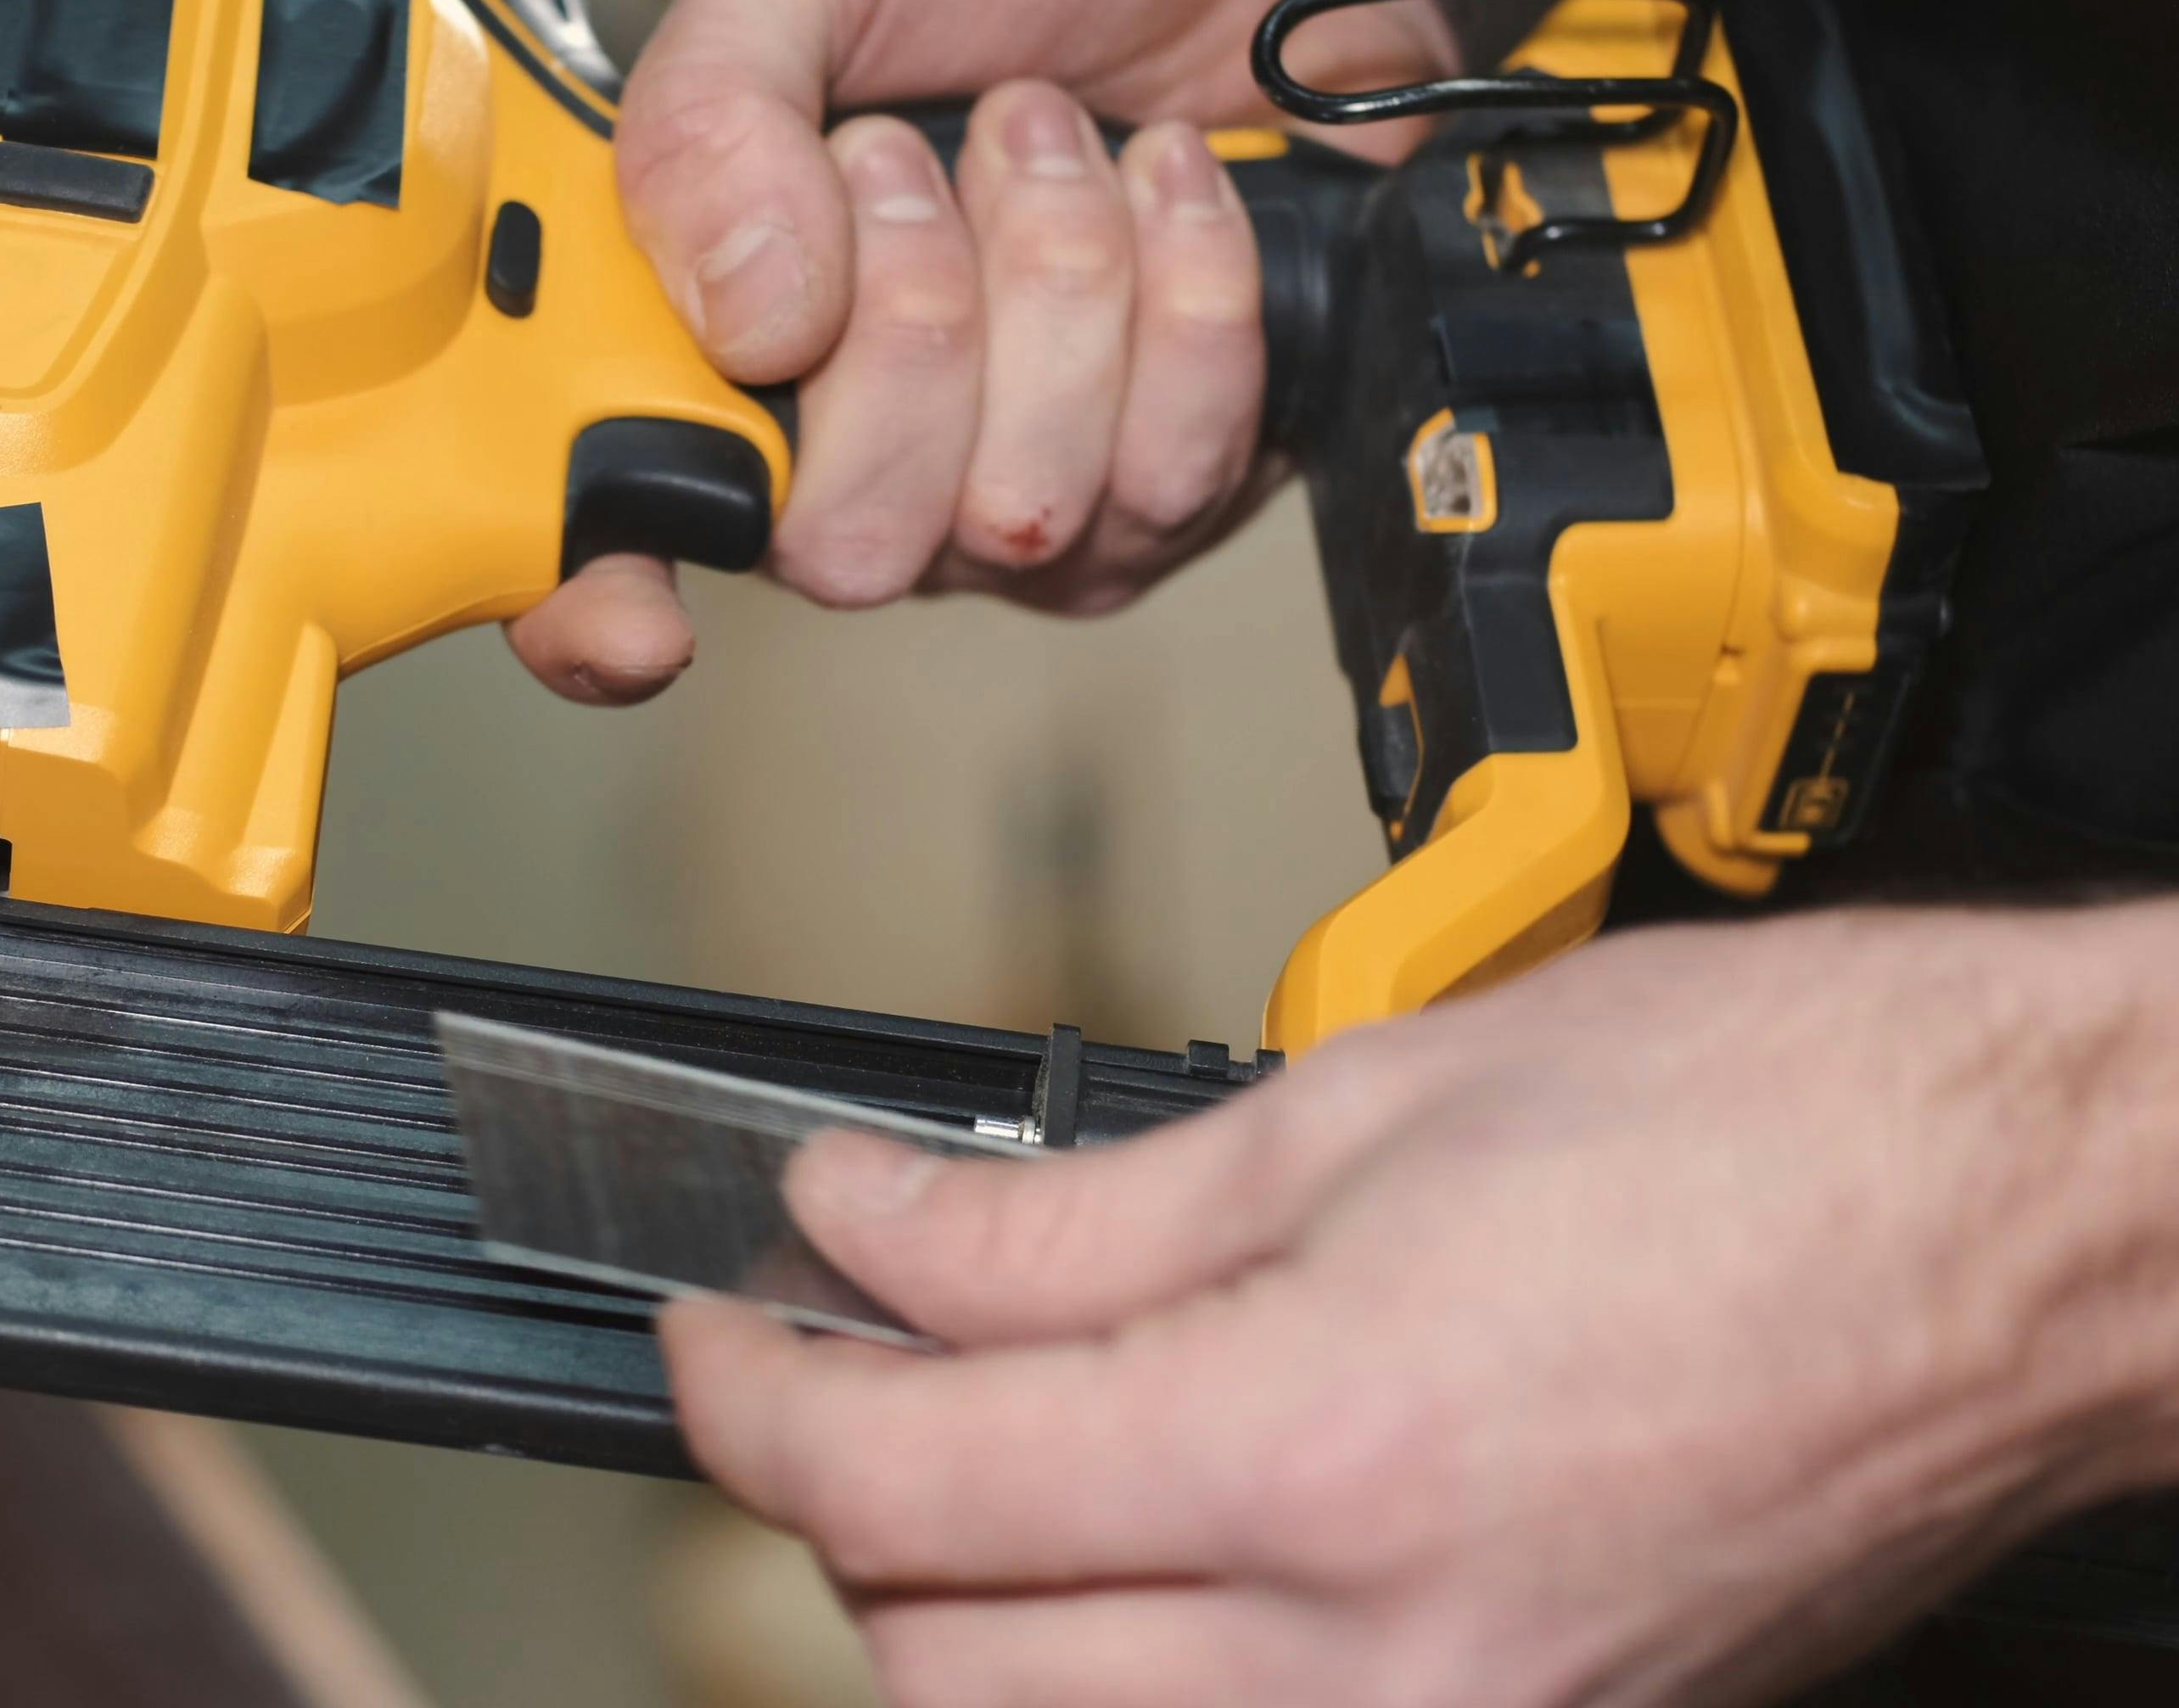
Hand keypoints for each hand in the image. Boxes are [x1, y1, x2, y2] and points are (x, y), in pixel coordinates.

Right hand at [508, 0, 1457, 703]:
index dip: (593, 614)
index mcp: (704, 342)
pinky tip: (1164, 176)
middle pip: (846, 548)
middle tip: (908, 156)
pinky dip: (1186, 284)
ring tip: (1046, 130)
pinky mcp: (1175, 480)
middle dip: (909, 325)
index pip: (609, 554)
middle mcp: (848, 455)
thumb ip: (712, 113)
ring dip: (1054, 273)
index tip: (637, 616)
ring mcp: (1015, 491)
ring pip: (1027, 506)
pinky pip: (1177, 462)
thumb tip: (746, 315)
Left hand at [661, 903, 2178, 1705]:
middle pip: (943, 1664)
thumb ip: (1064, 1215)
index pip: (899, 1486)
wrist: (2030, 1224)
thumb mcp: (1355, 1106)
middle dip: (840, 1510)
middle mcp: (1375, 1658)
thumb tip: (868, 1230)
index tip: (726, 1314)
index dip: (751, 1391)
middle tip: (835, 1365)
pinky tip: (1125, 1549)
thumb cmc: (1766, 1124)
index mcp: (1317, 1457)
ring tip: (973, 1454)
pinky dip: (1118, 1679)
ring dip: (965, 1614)